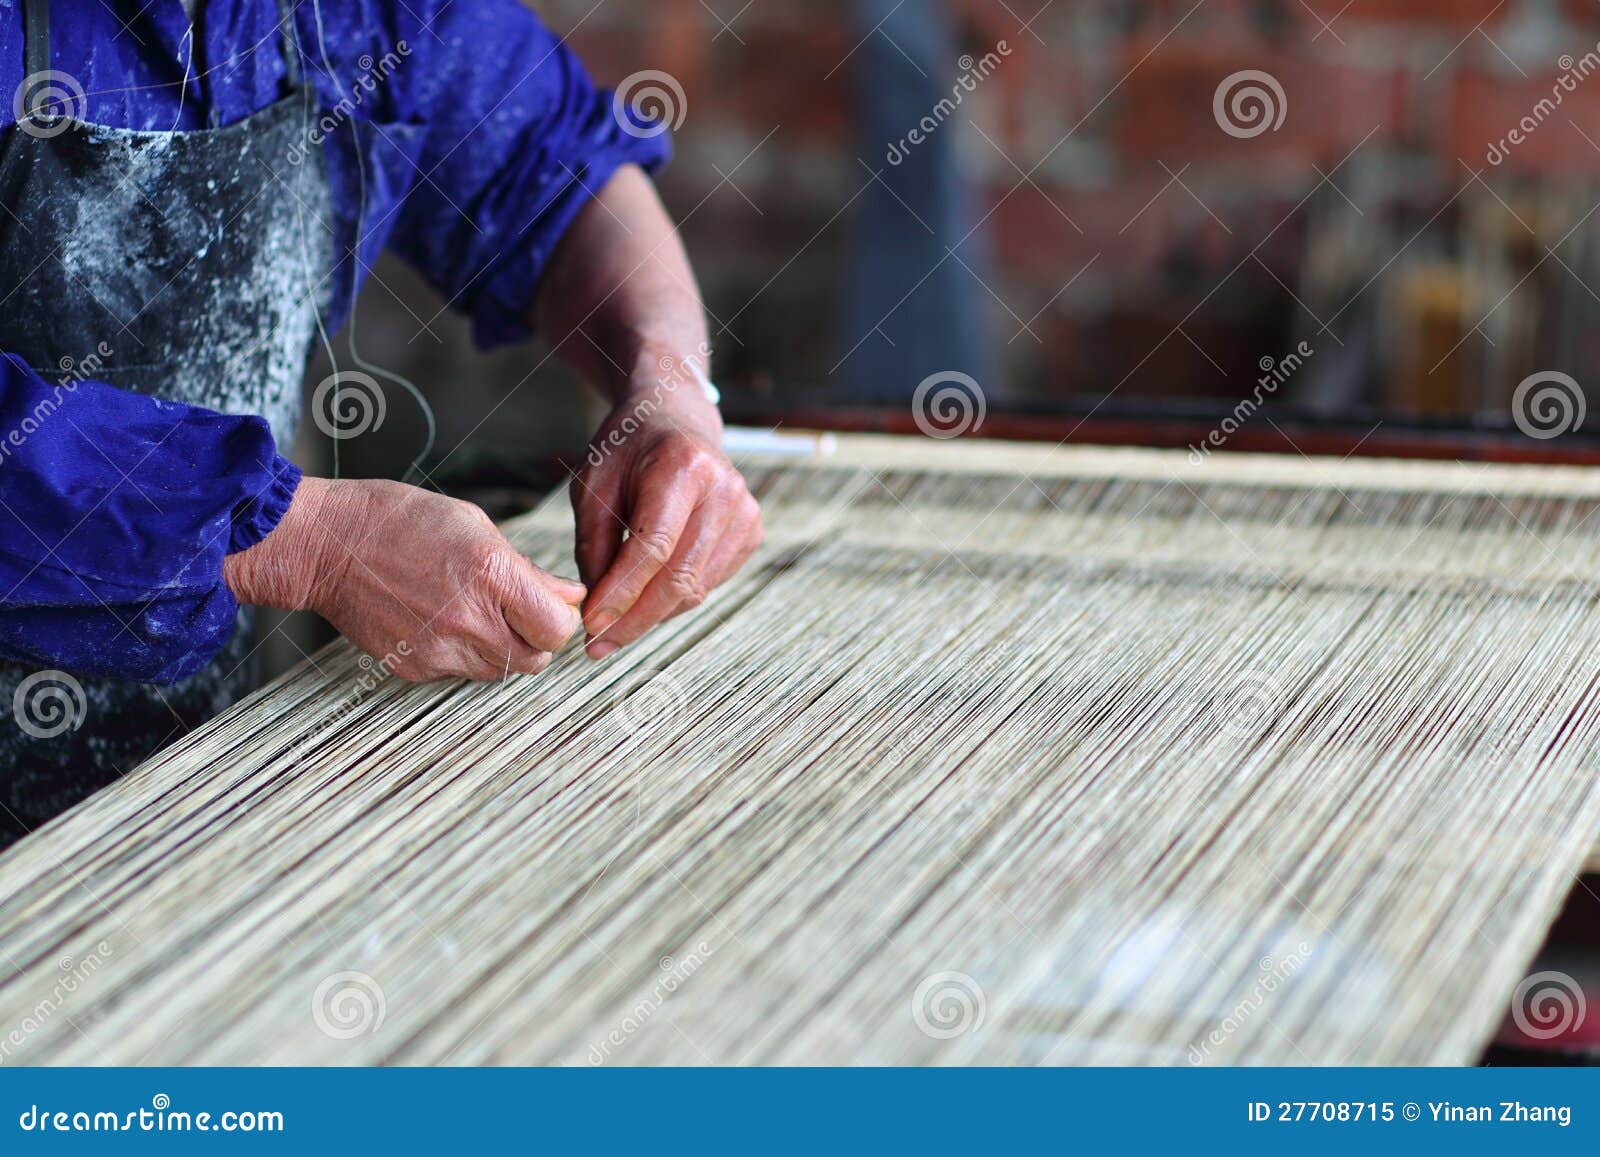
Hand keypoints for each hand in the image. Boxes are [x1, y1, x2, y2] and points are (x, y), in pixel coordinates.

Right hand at [224, 476, 584, 680]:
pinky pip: (461, 674)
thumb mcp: (475, 526)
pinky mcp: (416, 668)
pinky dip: (465, 655)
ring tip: (479, 614)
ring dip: (504, 649)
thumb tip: (569, 596)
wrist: (328, 545)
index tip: (553, 605)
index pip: (557, 628)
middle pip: (536, 659)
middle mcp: (469, 618)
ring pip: (501, 671)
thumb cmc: (400, 522)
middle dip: (537, 638)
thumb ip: (527, 570)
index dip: (561, 619)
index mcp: (491, 575)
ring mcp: (440, 649)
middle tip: (521, 613)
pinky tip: (445, 622)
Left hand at [571, 385, 762, 657]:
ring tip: (615, 622)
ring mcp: (745, 511)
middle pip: (680, 577)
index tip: (591, 625)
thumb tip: (597, 611)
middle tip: (599, 646)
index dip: (621, 593)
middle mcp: (724, 489)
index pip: (653, 547)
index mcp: (683, 466)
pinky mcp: (751, 531)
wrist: (675, 419)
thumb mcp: (593, 485)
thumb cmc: (627, 450)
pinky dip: (674, 598)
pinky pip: (709, 583)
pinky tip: (647, 593)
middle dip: (636, 619)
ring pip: (696, 589)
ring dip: (652, 614)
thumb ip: (593, 546)